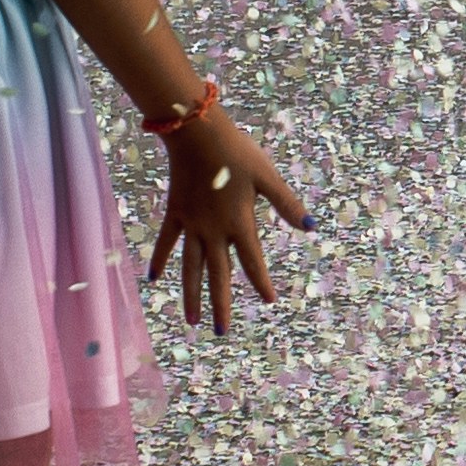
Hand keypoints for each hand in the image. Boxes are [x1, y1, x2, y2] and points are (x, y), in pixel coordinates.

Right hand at [147, 112, 314, 332]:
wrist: (196, 134)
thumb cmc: (236, 153)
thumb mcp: (267, 176)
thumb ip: (286, 204)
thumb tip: (310, 228)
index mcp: (239, 223)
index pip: (252, 261)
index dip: (261, 282)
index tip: (269, 301)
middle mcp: (213, 231)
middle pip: (217, 275)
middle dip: (221, 304)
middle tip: (221, 331)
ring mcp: (191, 225)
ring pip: (190, 267)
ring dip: (191, 294)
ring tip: (191, 320)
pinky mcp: (175, 214)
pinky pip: (168, 242)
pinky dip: (161, 260)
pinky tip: (155, 279)